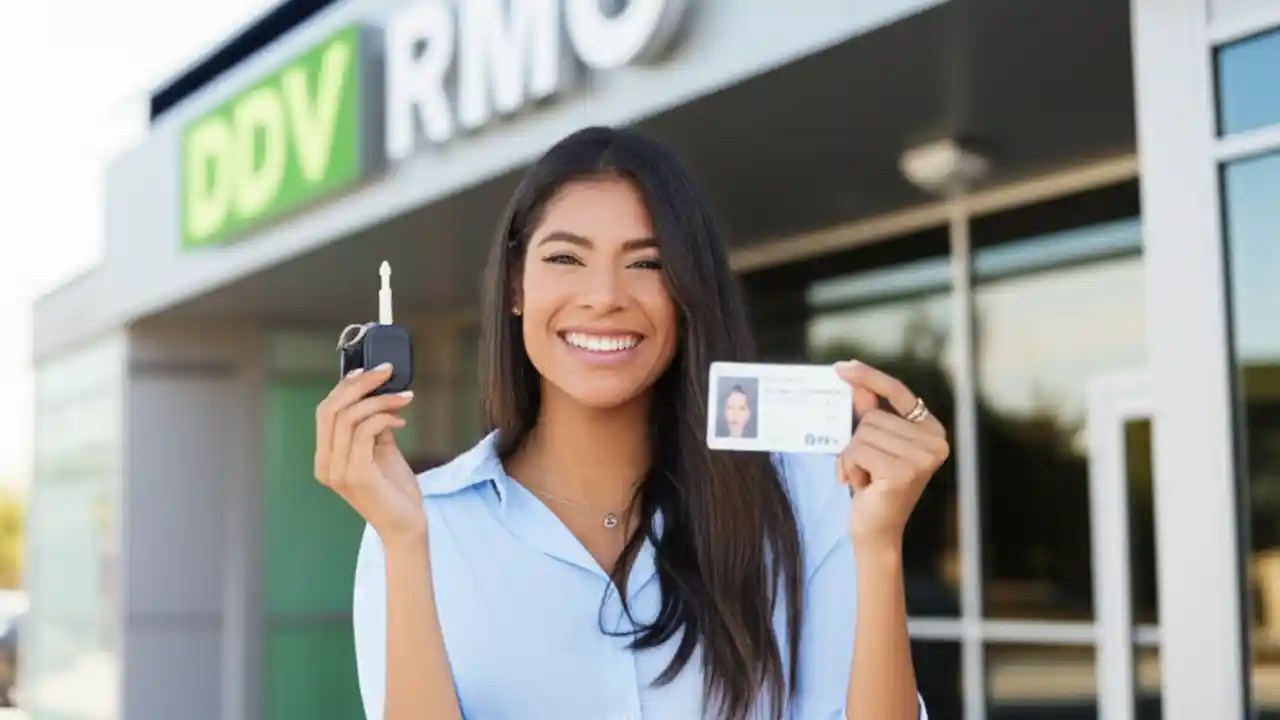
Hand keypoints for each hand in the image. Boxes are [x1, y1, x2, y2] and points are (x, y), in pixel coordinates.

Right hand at [314, 363, 424, 540]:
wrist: (407, 526)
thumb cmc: (395, 491)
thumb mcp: (381, 451)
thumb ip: (373, 425)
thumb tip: (378, 394)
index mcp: (327, 459)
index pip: (325, 411)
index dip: (345, 386)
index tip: (370, 371)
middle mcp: (326, 465)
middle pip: (331, 409)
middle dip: (360, 384)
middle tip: (387, 373)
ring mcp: (338, 471)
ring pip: (349, 417)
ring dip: (380, 400)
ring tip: (404, 399)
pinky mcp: (356, 475)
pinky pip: (364, 432)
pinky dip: (383, 418)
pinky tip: (400, 421)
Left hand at [834, 361, 948, 550]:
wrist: (875, 530)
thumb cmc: (874, 485)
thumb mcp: (872, 443)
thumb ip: (869, 411)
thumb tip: (856, 381)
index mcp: (933, 430)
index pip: (898, 392)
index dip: (869, 377)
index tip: (842, 366)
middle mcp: (935, 442)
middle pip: (873, 416)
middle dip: (857, 441)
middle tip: (864, 469)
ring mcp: (922, 457)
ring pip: (863, 433)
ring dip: (852, 456)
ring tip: (864, 478)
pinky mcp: (903, 471)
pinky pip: (858, 450)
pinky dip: (850, 466)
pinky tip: (863, 486)